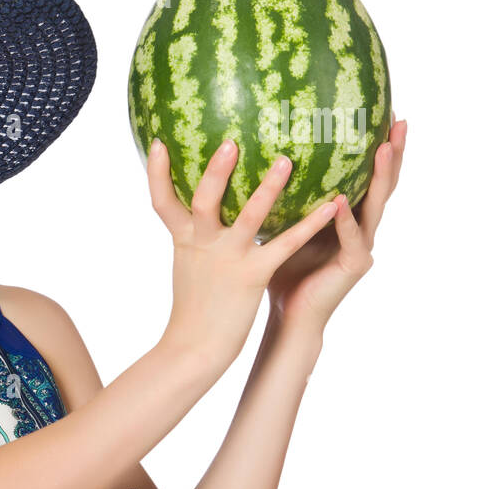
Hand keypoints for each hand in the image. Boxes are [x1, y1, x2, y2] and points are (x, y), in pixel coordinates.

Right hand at [149, 134, 341, 369]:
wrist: (195, 347)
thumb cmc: (194, 309)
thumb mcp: (187, 266)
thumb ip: (193, 239)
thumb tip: (197, 220)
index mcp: (184, 240)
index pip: (161, 201)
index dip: (156, 173)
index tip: (157, 143)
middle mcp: (202, 244)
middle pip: (204, 199)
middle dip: (216, 170)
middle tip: (230, 141)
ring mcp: (228, 258)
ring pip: (249, 216)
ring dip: (269, 187)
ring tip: (287, 160)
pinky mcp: (253, 275)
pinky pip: (286, 243)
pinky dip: (310, 223)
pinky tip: (331, 205)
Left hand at [266, 114, 406, 333]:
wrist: (287, 314)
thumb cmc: (280, 269)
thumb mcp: (278, 224)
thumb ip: (278, 196)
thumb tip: (250, 156)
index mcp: (345, 215)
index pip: (364, 174)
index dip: (374, 145)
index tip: (379, 110)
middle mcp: (360, 227)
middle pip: (381, 183)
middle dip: (392, 151)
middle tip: (398, 118)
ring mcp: (361, 245)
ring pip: (376, 205)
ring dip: (380, 176)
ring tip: (383, 148)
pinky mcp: (354, 265)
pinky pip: (351, 237)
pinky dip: (346, 218)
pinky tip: (341, 200)